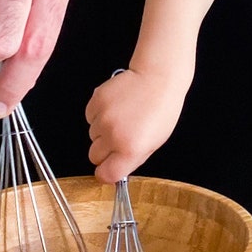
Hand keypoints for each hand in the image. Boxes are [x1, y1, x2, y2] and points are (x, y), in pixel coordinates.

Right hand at [86, 68, 186, 183]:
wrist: (158, 77)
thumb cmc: (162, 108)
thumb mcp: (154, 142)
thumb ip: (132, 159)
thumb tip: (116, 169)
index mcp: (130, 150)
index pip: (105, 175)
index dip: (106, 172)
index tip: (109, 167)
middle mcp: (114, 136)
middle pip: (94, 156)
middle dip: (104, 150)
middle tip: (119, 137)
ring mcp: (103, 118)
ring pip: (91, 135)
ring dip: (102, 130)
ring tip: (122, 116)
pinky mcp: (96, 101)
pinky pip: (90, 116)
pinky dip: (98, 114)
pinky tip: (115, 106)